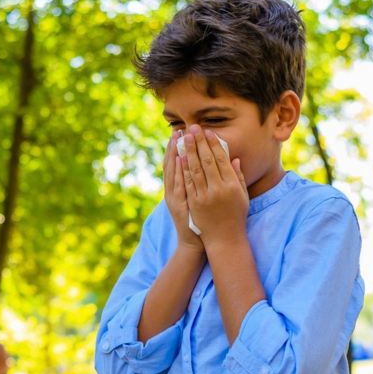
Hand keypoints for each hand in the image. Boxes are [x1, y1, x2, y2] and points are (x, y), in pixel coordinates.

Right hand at [163, 131, 203, 251]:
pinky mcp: (180, 204)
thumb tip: (200, 167)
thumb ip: (197, 184)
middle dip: (175, 147)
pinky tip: (181, 159)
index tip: (179, 133)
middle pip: (172, 165)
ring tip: (178, 139)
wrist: (194, 243)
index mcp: (178, 190)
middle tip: (177, 130)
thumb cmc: (200, 222)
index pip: (176, 165)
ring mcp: (175, 198)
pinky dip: (179, 171)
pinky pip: (180, 184)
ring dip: (175, 154)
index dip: (176, 149)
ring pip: (173, 172)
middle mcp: (173, 192)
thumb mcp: (196, 201)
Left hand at [180, 125, 248, 247]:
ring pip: (195, 169)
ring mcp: (204, 196)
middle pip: (206, 160)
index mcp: (232, 185)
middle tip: (194, 127)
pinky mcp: (193, 203)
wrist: (224, 239)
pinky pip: (187, 182)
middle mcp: (218, 189)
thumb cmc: (236, 216)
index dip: (214, 144)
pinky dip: (183, 168)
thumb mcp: (242, 196)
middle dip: (199, 142)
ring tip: (184, 137)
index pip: (221, 159)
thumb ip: (238, 177)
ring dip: (189, 151)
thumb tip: (233, 158)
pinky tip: (180, 157)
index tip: (208, 132)